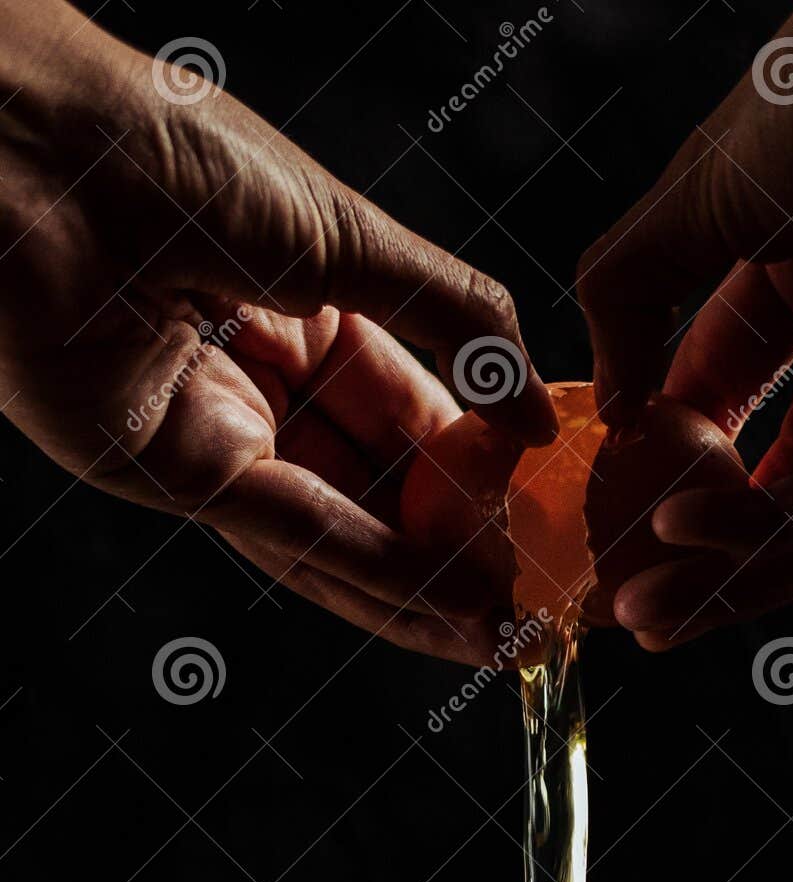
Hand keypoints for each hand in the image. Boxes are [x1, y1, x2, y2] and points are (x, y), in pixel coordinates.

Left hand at [0, 0, 556, 662]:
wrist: (28, 147)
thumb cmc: (169, 149)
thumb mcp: (348, 234)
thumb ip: (456, 324)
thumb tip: (536, 412)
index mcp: (308, 307)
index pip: (418, 412)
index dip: (484, 465)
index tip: (548, 508)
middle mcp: (265, 379)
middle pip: (384, 486)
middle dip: (462, 548)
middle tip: (537, 596)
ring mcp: (217, 432)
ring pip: (340, 530)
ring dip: (423, 586)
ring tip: (503, 629)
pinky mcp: (170, 470)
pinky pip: (287, 527)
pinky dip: (364, 564)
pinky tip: (437, 597)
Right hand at [578, 0, 792, 648]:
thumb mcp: (687, 211)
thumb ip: (632, 305)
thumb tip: (603, 408)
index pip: (728, 418)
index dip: (668, 483)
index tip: (607, 539)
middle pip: (780, 491)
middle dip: (700, 563)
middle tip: (630, 617)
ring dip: (732, 571)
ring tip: (651, 613)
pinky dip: (768, 521)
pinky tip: (686, 528)